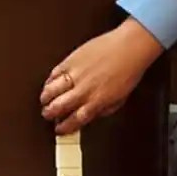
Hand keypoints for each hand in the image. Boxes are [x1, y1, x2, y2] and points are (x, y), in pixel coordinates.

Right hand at [40, 18, 163, 133]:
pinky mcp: (70, 61)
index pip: (74, 120)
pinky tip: (50, 84)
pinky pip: (53, 74)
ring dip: (46, 98)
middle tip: (48, 114)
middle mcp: (84, 90)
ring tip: (45, 100)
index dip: (64, 127)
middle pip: (58, 107)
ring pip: (51, 91)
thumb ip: (103, 109)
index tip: (60, 129)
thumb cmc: (129, 69)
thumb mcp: (120, 98)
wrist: (131, 46)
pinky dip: (49, 81)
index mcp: (97, 101)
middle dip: (49, 114)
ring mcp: (75, 75)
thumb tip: (90, 115)